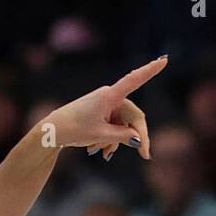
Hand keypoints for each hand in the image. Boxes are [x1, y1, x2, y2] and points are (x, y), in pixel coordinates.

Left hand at [43, 55, 167, 160]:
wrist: (52, 131)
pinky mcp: (100, 111)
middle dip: (134, 137)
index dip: (150, 71)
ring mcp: (105, 104)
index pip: (134, 80)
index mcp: (110, 96)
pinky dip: (109, 138)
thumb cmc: (74, 130)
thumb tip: (138, 140)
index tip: (164, 60)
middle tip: (144, 155)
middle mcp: (109, 96)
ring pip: (122, 124)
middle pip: (133, 116)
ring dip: (116, 141)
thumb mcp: (101, 136)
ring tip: (103, 154)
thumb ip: (122, 137)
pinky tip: (97, 150)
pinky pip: (113, 125)